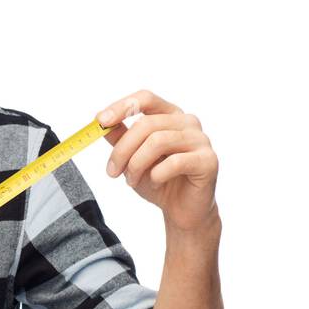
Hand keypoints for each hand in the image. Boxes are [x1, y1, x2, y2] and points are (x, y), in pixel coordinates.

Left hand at [96, 89, 219, 233]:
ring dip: (136, 165)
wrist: (182, 210)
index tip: (100, 121)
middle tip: (111, 172)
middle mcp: (188, 122)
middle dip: (122, 150)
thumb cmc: (158, 180)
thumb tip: (100, 119)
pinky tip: (155, 184)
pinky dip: (157, 175)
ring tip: (131, 181)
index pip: (146, 98)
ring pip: (158, 141)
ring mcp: (200, 140)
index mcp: (170, 115)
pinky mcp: (208, 161)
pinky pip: (174, 162)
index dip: (122, 107)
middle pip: (147, 124)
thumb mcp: (132, 158)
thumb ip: (120, 137)